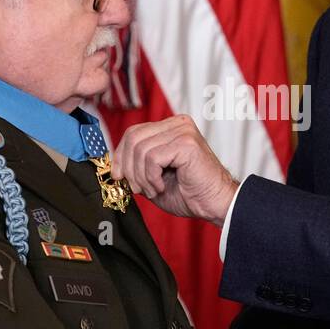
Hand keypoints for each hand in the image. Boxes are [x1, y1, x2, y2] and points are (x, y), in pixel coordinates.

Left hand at [111, 115, 238, 225]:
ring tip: (154, 189)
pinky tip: (162, 186)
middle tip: (138, 188)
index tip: (119, 176)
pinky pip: (152, 158)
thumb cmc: (189, 193)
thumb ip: (137, 164)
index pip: (133, 132)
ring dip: (142, 177)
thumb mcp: (154, 176)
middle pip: (133, 137)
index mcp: (171, 127)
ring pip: (141, 149)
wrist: (214, 204)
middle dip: (129, 167)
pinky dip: (151, 177)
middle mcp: (177, 124)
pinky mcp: (186, 143)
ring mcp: (183, 131)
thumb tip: (114, 164)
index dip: (121, 155)